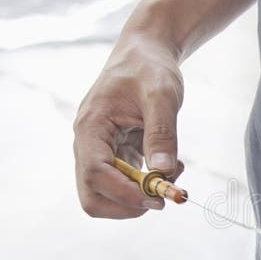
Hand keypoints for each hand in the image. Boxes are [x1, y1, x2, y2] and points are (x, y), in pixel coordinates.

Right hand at [73, 35, 184, 217]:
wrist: (145, 54)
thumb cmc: (149, 68)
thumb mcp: (162, 95)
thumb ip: (162, 132)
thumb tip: (163, 170)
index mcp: (90, 127)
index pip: (94, 175)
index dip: (124, 194)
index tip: (158, 198)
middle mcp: (88, 144)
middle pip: (92, 196)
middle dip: (128, 205)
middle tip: (164, 196)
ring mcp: (100, 152)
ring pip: (108, 195)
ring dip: (142, 196)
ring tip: (172, 172)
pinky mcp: (115, 155)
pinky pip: (125, 184)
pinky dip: (148, 185)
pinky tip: (169, 166)